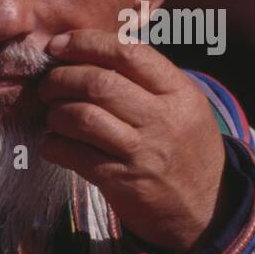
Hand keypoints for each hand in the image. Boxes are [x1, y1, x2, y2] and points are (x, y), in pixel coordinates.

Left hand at [37, 29, 230, 253]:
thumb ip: (149, 79)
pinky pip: (75, 154)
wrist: (206, 210)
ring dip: (55, 112)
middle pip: (98, 83)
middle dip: (61, 78)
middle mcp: (163, 119)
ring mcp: (143, 152)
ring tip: (52, 114)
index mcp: (180, 92)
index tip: (60, 45)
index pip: (129, 52)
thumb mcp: (186, 106)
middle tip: (48, 83)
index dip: (87, 43)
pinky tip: (53, 143)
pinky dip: (54, 144)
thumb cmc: (187, 150)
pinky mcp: (122, 181)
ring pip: (82, 117)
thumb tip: (91, 52)